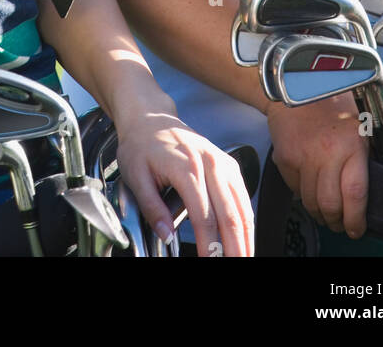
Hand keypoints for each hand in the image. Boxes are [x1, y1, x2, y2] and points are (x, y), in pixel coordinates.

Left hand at [114, 107, 253, 256]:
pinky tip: (246, 236)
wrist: (150, 117)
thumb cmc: (141, 144)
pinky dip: (247, 219)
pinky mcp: (227, 163)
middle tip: (235, 264)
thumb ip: (151, 207)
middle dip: (234, 247)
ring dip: (246, 237)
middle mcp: (210, 163)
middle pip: (230, 215)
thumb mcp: (135, 175)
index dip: (209, 246)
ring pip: (242, 206)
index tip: (208, 261)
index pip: (204, 217)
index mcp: (187, 168)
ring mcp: (222, 162)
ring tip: (243, 256)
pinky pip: (243, 195)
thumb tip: (166, 235)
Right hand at [266, 94, 369, 238]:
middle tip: (340, 224)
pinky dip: (302, 193)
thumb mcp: (359, 124)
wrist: (295, 83)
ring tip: (325, 211)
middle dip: (336, 222)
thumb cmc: (331, 100)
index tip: (356, 228)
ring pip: (310, 202)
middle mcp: (327, 152)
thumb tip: (370, 189)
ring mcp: (303, 156)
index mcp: (352, 144)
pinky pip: (294, 188)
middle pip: (330, 205)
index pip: (355, 195)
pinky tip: (308, 185)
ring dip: (318, 213)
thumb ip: (363, 156)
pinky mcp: (285, 158)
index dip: (355, 220)